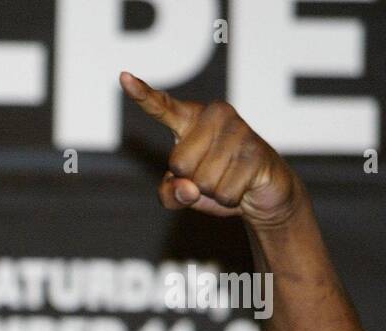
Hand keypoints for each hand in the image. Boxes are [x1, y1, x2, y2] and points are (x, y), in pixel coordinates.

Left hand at [120, 71, 302, 227]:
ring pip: (203, 181)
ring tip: (228, 177)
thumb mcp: (181, 193)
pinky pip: (225, 192)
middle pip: (179, 164)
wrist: (262, 191)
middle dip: (192, 181)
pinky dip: (229, 198)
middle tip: (211, 175)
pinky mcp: (257, 151)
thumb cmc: (216, 183)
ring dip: (213, 191)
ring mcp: (239, 130)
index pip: (161, 107)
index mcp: (189, 119)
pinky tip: (242, 184)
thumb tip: (188, 188)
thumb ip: (169, 194)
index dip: (143, 95)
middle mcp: (214, 115)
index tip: (124, 77)